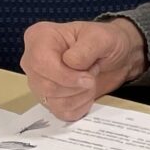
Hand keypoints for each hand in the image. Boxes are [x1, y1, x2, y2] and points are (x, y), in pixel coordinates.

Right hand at [21, 19, 144, 120]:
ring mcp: (39, 82)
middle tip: (91, 73)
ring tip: (89, 80)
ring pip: (53, 102)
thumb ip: (85, 49)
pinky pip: (61, 112)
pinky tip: (87, 92)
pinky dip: (80, 106)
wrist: (117, 57)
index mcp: (39, 38)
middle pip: (47, 86)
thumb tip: (70, 64)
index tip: (88, 76)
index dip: (66, 76)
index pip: (40, 64)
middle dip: (77, 86)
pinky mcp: (50, 99)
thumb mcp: (101, 37)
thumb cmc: (105, 42)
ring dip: (81, 95)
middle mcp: (33, 61)